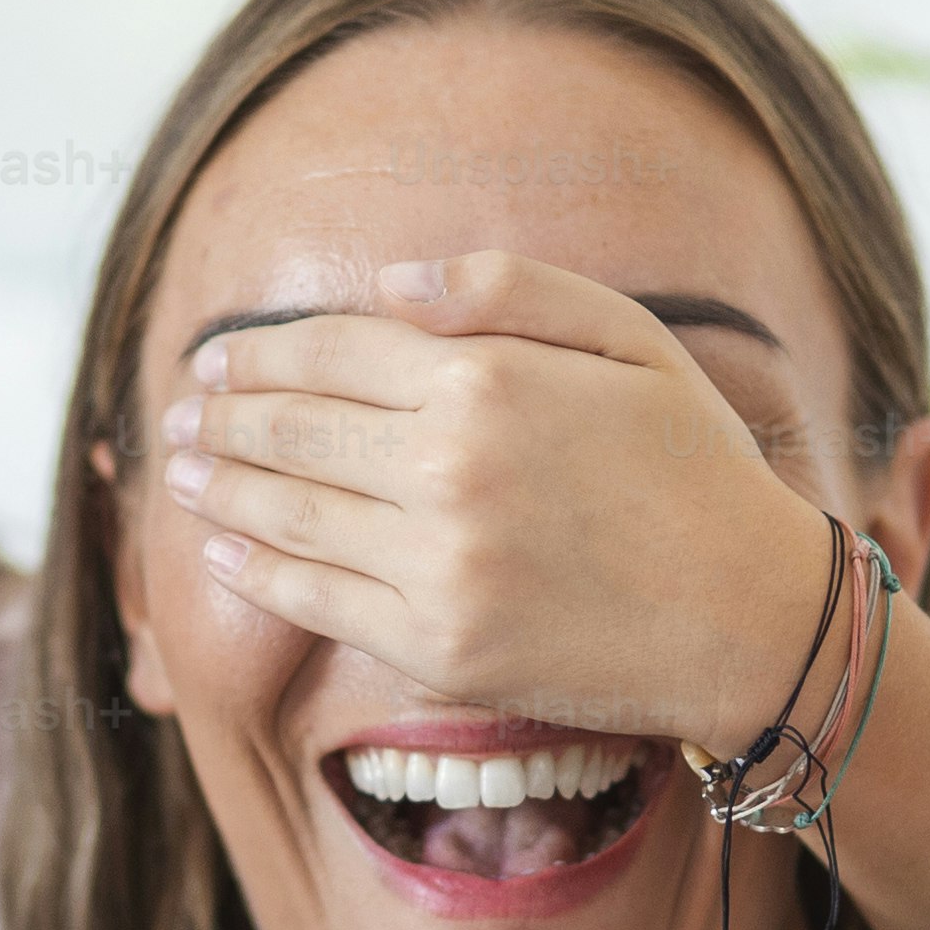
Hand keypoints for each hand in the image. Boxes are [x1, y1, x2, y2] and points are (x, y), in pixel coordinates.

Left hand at [158, 250, 842, 746]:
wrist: (751, 618)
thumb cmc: (695, 468)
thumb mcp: (630, 338)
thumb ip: (507, 291)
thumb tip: (387, 282)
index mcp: (485, 380)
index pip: (330, 352)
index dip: (258, 355)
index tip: (216, 360)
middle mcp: (446, 470)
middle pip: (291, 430)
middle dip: (219, 417)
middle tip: (178, 413)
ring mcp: (435, 567)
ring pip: (287, 514)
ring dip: (217, 487)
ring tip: (180, 471)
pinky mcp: (436, 647)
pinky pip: (315, 602)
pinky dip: (256, 569)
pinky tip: (224, 547)